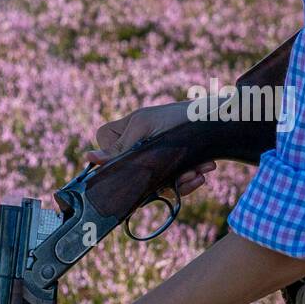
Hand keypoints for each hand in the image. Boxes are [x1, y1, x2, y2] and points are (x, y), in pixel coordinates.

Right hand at [86, 99, 215, 196]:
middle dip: (158, 177)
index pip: (105, 152)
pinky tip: (203, 172)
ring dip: (180, 180)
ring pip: (155, 185)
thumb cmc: (176, 117)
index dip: (114, 160)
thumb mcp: (145, 128)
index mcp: (122, 134)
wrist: (215, 120)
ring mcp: (153, 161)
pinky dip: (188, 181)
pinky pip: (172, 186)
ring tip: (199, 170)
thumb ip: (120, 147)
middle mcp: (135, 150)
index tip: (135, 161)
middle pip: (133, 176)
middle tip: (183, 171)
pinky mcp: (171, 170)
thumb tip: (89, 157)